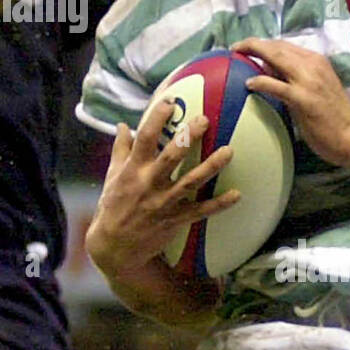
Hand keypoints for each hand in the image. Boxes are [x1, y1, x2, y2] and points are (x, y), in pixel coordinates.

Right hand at [85, 101, 238, 280]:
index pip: (144, 139)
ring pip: (191, 182)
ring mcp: (163, 203)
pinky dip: (219, 204)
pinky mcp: (174, 220)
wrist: (115, 247)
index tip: (169, 102)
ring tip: (229, 151)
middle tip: (204, 120)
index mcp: (133, 170)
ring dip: (211, 167)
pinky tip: (237, 194)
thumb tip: (124, 125)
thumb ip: (121, 149)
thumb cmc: (113, 206)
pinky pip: (200, 212)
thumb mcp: (113, 176)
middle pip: (171, 157)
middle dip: (188, 137)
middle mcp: (149, 184)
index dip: (156, 119)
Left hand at [231, 37, 349, 167]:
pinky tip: (248, 83)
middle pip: (277, 46)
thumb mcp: (313, 88)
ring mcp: (308, 81)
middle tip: (234, 47)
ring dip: (253, 52)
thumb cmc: (333, 116)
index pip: (284, 45)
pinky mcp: (304, 99)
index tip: (246, 46)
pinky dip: (260, 81)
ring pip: (276, 57)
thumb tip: (267, 70)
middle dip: (253, 43)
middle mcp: (312, 65)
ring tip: (235, 55)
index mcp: (316, 61)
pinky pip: (276, 85)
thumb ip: (292, 77)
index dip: (263, 43)